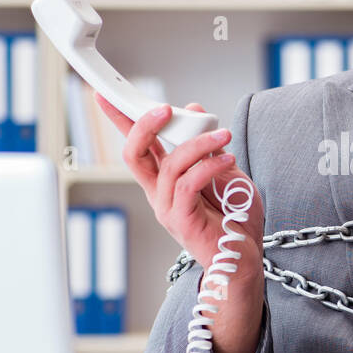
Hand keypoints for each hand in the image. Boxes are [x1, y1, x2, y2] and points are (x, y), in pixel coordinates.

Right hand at [94, 94, 264, 276]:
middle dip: (144, 125)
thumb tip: (194, 111)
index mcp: (165, 181)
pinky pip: (188, 183)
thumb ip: (208, 147)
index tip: (107, 95)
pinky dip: (208, 165)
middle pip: (135, 154)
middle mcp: (159, 194)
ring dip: (199, 143)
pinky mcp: (181, 220)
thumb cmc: (236, 219)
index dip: (121, 120)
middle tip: (167, 109)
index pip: (138, 146)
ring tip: (224, 135)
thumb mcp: (225, 172)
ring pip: (170, 164)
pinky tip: (228, 158)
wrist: (245, 258)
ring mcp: (167, 208)